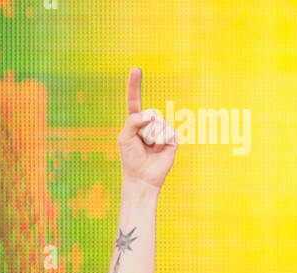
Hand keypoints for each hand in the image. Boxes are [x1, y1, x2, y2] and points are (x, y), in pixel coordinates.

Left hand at [118, 68, 176, 189]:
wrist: (141, 178)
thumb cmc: (130, 159)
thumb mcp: (124, 137)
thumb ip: (133, 121)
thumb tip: (152, 114)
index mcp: (136, 122)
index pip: (135, 101)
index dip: (135, 86)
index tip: (136, 69)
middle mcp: (150, 123)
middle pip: (149, 113)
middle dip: (143, 129)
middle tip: (141, 143)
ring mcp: (162, 130)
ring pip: (158, 122)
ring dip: (151, 137)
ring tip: (149, 148)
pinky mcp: (172, 138)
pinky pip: (167, 132)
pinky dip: (160, 142)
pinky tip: (158, 151)